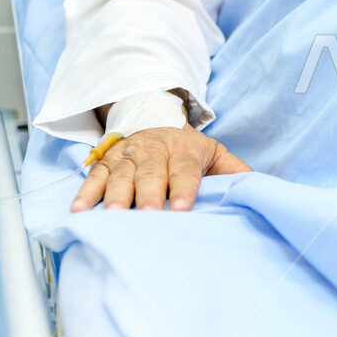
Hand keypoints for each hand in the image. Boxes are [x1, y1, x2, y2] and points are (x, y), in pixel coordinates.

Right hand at [71, 125, 251, 212]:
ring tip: (113, 216)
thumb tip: (257, 189)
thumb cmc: (189, 150)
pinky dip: (85, 193)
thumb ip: (235, 172)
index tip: (181, 209)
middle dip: (148, 194)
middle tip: (147, 215)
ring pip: (120, 175)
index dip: (184, 188)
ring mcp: (127, 155)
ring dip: (115, 195)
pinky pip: (93, 177)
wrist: (155, 120)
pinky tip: (79, 211)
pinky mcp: (105, 161)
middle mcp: (153, 150)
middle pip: (150, 173)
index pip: (184, 170)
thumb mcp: (215, 154)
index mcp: (184, 149)